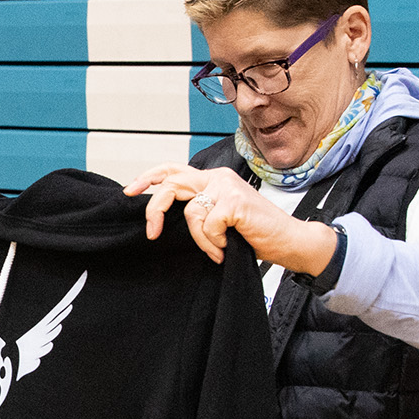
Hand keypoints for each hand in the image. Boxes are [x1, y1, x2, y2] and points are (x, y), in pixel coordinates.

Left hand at [123, 163, 338, 274]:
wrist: (288, 241)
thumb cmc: (254, 233)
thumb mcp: (219, 219)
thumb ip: (198, 211)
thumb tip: (162, 217)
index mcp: (212, 180)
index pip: (173, 170)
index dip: (148, 177)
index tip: (129, 191)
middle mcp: (217, 178)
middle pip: (171, 184)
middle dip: (154, 208)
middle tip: (151, 232)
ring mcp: (226, 187)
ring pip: (190, 213)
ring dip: (201, 239)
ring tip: (218, 249)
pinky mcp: (234, 201)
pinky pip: (207, 226)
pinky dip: (213, 243)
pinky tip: (227, 246)